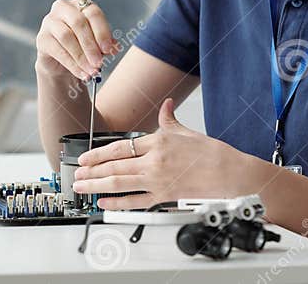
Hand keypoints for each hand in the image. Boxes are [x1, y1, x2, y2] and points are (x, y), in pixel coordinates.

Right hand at [35, 0, 119, 80]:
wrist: (62, 62)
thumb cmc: (83, 47)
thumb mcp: (97, 44)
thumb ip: (105, 44)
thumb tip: (114, 48)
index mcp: (80, 4)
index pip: (93, 13)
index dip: (102, 31)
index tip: (108, 49)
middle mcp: (63, 8)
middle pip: (78, 23)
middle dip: (90, 45)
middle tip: (99, 63)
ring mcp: (49, 22)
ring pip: (66, 36)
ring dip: (81, 56)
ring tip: (92, 71)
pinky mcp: (42, 38)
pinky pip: (58, 50)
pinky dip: (72, 64)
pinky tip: (82, 73)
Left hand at [71, 98, 255, 208]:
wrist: (231, 173)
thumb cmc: (211, 153)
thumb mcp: (186, 131)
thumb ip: (169, 119)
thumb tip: (166, 105)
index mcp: (157, 142)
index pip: (120, 147)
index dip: (98, 153)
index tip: (84, 158)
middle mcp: (154, 161)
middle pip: (115, 166)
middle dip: (91, 171)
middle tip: (76, 174)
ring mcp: (158, 180)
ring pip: (120, 183)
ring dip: (97, 185)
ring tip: (82, 187)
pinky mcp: (164, 197)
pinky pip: (135, 201)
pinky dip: (117, 203)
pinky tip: (104, 203)